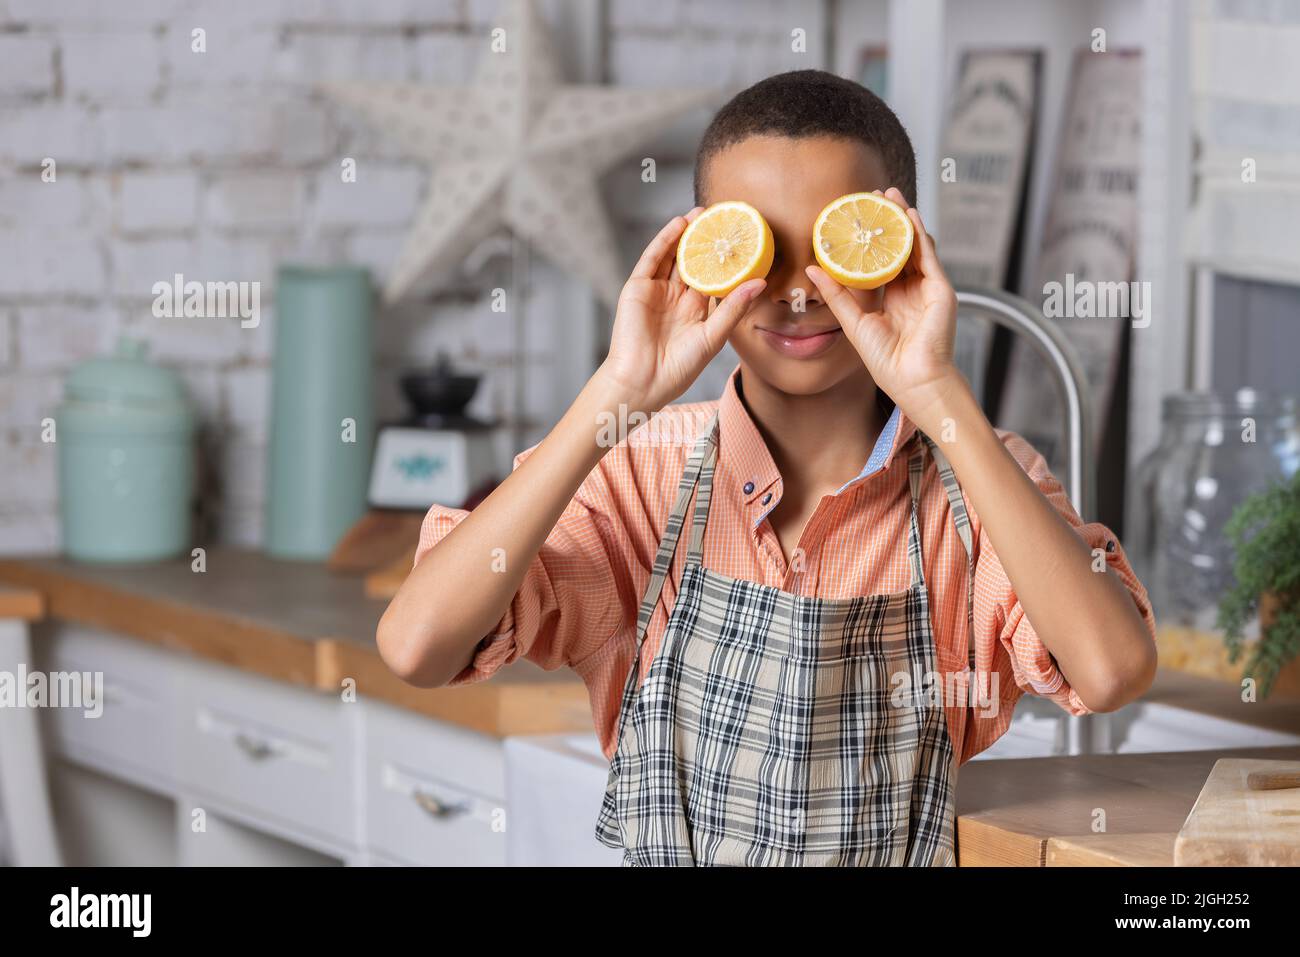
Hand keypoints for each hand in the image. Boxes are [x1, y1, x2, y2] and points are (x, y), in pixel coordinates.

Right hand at [598, 208, 765, 412]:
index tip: (744, 241)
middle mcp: (676, 298)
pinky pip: (653, 259)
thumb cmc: (678, 368)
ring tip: (703, 213)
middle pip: (693, 262)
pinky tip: (679, 224)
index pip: (713, 278)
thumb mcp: (713, 336)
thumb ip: (733, 308)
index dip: (726, 260)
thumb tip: (760, 283)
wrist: (642, 382)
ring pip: (673, 256)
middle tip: (723, 218)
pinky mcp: (638, 288)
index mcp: (695, 311)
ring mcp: (656, 291)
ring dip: (686, 234)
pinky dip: (665, 240)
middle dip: (706, 241)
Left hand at [804, 188, 965, 432]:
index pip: (881, 261)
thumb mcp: (853, 321)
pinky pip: (929, 256)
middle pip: (899, 248)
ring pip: (915, 246)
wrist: (912, 379)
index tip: (856, 218)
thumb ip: (836, 294)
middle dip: (888, 221)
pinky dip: (920, 234)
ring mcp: (928, 289)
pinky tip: (910, 215)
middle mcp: (912, 291)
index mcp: (893, 299)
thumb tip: (812, 270)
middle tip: (874, 196)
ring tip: (891, 196)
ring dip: (904, 220)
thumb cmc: (885, 359)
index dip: (870, 240)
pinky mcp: (941, 289)